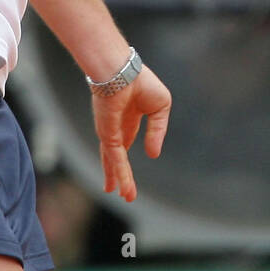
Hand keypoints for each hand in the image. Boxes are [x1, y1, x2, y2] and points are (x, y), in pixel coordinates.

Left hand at [91, 65, 171, 202]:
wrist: (123, 73)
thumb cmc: (142, 83)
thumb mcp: (161, 107)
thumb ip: (158, 131)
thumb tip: (153, 155)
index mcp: (128, 116)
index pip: (127, 140)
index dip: (127, 152)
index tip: (125, 168)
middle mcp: (117, 127)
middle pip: (117, 156)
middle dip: (120, 174)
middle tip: (123, 193)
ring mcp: (110, 133)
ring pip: (115, 162)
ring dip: (119, 179)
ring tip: (124, 197)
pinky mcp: (108, 136)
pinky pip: (116, 159)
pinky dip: (119, 174)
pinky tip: (121, 187)